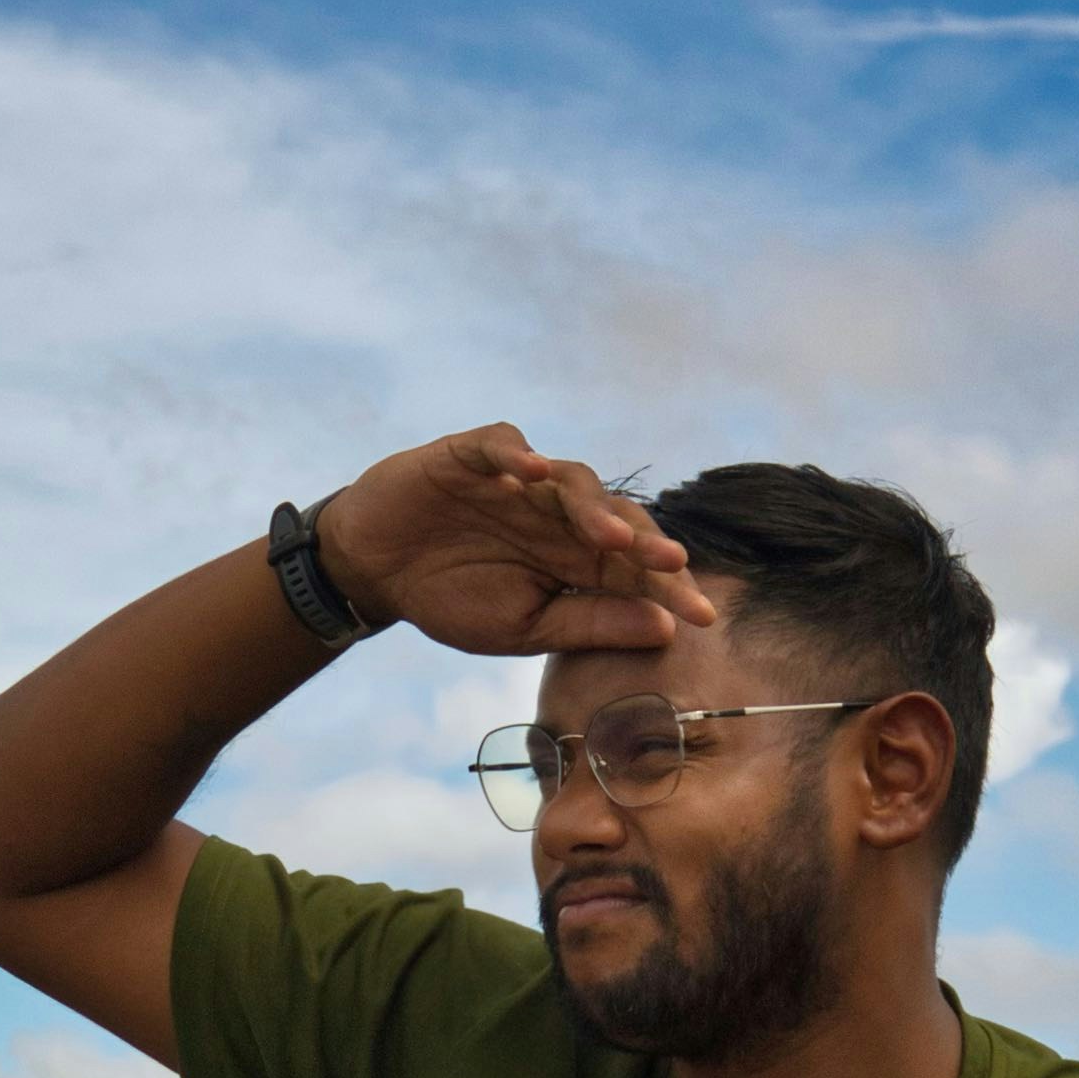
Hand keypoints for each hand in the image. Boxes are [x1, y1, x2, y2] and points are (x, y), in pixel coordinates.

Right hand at [318, 424, 716, 658]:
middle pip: (617, 517)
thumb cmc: (452, 597)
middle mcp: (556, 513)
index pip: (634, 568)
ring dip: (595, 506)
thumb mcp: (524, 627)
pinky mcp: (471, 456)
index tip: (703, 616)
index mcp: (574, 557)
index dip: (669, 587)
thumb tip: (665, 631)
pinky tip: (528, 473)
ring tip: (614, 535)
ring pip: (571, 480)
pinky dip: (516, 456)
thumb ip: (589, 624)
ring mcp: (517, 481)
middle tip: (672, 566)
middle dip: (646, 542)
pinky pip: (501, 447)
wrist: (375, 571)